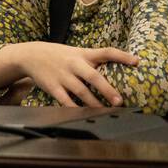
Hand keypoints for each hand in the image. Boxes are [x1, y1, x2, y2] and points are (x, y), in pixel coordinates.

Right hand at [0, 42, 139, 107]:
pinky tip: (83, 115)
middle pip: (93, 76)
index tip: (137, 62)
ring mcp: (63, 76)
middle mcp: (74, 64)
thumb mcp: (76, 52)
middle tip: (119, 101)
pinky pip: (65, 100)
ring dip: (94, 103)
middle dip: (107, 89)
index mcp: (83, 54)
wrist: (30, 55)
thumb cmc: (59, 56)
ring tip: (105, 112)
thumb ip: (93, 60)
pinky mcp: (53, 86)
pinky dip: (75, 109)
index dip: (122, 56)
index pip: (106, 52)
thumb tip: (117, 71)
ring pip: (81, 91)